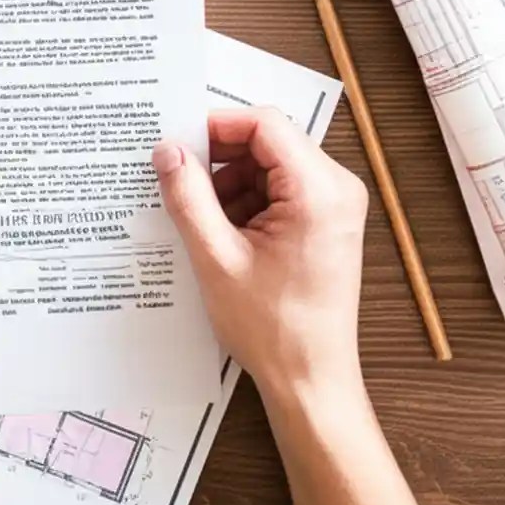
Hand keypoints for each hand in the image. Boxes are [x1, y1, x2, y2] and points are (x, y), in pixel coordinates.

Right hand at [152, 107, 367, 394]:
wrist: (310, 379)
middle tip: (178, 184)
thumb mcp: (216, 258)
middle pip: (268, 143)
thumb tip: (168, 150)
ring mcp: (334, 206)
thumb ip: (189, 197)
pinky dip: (245, 203)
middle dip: (219, 161)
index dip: (216, 126)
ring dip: (229, 185)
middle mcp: (336, 190)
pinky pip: (278, 191)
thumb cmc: (272, 328)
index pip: (265, 125)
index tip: (176, 143)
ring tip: (203, 225)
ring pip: (269, 166)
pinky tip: (222, 236)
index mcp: (319, 191)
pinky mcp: (324, 223)